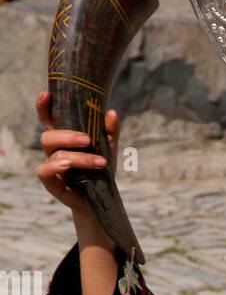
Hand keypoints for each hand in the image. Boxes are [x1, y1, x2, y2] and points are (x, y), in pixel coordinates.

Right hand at [35, 90, 120, 212]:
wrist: (101, 200)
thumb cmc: (100, 171)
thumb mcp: (109, 149)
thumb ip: (110, 132)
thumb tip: (112, 113)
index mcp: (64, 138)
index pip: (49, 119)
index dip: (44, 107)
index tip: (47, 94)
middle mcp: (53, 150)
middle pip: (49, 136)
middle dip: (67, 136)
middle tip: (88, 140)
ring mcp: (50, 166)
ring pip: (55, 154)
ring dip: (78, 157)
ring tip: (100, 162)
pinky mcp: (50, 182)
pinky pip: (45, 170)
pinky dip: (56, 166)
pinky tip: (69, 166)